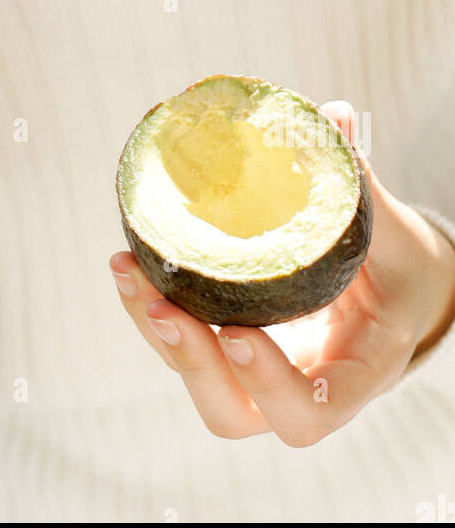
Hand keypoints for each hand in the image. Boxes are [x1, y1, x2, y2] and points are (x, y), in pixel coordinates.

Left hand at [110, 101, 454, 445]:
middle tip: (165, 306)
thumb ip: (359, 183)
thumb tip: (331, 114)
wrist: (398, 295)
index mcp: (357, 369)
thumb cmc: (400, 268)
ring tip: (127, 270)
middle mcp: (303, 384)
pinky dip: (151, 309)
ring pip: (199, 383)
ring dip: (156, 333)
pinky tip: (130, 262)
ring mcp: (262, 376)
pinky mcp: (231, 351)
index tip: (238, 330)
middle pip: (235, 414)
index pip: (314, 409)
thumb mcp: (394, 233)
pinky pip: (185, 347)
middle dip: (191, 362)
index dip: (270, 383)